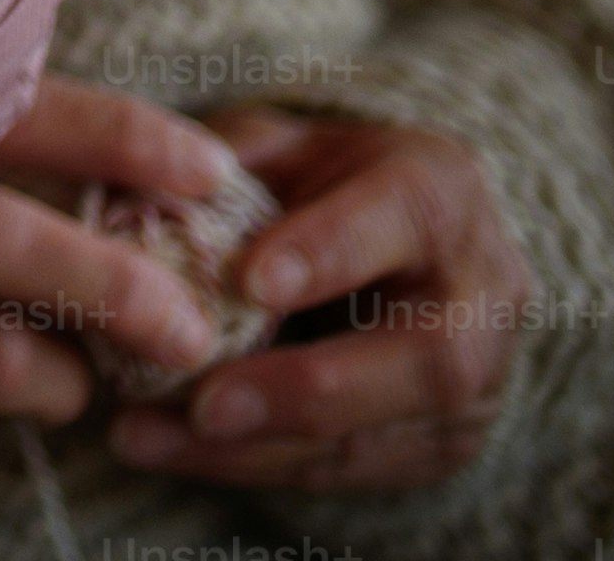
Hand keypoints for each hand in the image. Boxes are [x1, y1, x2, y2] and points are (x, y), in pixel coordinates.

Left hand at [104, 111, 525, 491]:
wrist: (409, 247)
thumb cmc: (327, 182)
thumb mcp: (283, 143)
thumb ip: (225, 161)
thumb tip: (133, 197)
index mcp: (439, 190)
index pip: (396, 221)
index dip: (327, 254)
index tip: (248, 283)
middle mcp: (480, 291)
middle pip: (425, 358)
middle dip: (306, 387)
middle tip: (204, 404)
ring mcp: (475, 381)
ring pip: (384, 433)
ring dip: (261, 448)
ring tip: (151, 438)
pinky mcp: (442, 442)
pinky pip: (355, 471)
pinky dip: (261, 466)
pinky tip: (182, 453)